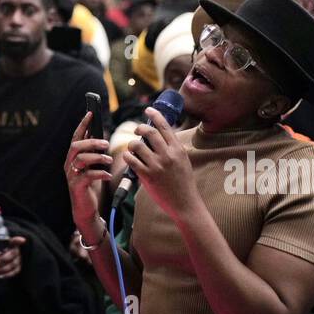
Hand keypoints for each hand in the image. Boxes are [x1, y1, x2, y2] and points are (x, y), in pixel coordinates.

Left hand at [0, 236, 26, 279]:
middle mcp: (16, 250)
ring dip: (3, 269)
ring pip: (13, 264)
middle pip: (12, 254)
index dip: (18, 240)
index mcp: (10, 242)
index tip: (22, 240)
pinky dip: (6, 275)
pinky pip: (14, 272)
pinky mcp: (17, 267)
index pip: (15, 240)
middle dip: (3, 259)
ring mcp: (18, 259)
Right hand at [64, 112, 112, 227]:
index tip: (90, 113)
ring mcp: (72, 175)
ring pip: (81, 159)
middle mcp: (69, 164)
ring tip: (109, 160)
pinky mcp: (77, 186)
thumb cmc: (91, 186)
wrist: (86, 210)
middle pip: (76, 146)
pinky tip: (108, 174)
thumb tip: (102, 138)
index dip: (82, 125)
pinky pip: (87, 176)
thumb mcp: (93, 167)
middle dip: (91, 142)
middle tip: (106, 143)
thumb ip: (94, 154)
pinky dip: (99, 173)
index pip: (76, 137)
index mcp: (73, 157)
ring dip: (97, 157)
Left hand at [121, 107, 196, 221]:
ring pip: (137, 145)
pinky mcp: (147, 176)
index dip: (154, 115)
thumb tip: (163, 135)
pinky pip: (132, 160)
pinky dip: (128, 156)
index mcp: (178, 149)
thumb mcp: (184, 161)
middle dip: (140, 128)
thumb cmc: (185, 183)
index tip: (148, 110)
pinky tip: (129, 157)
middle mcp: (167, 155)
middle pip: (149, 133)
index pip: (164, 126)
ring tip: (133, 148)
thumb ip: (174, 148)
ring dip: (132, 144)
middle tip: (137, 131)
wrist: (186, 204)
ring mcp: (157, 166)